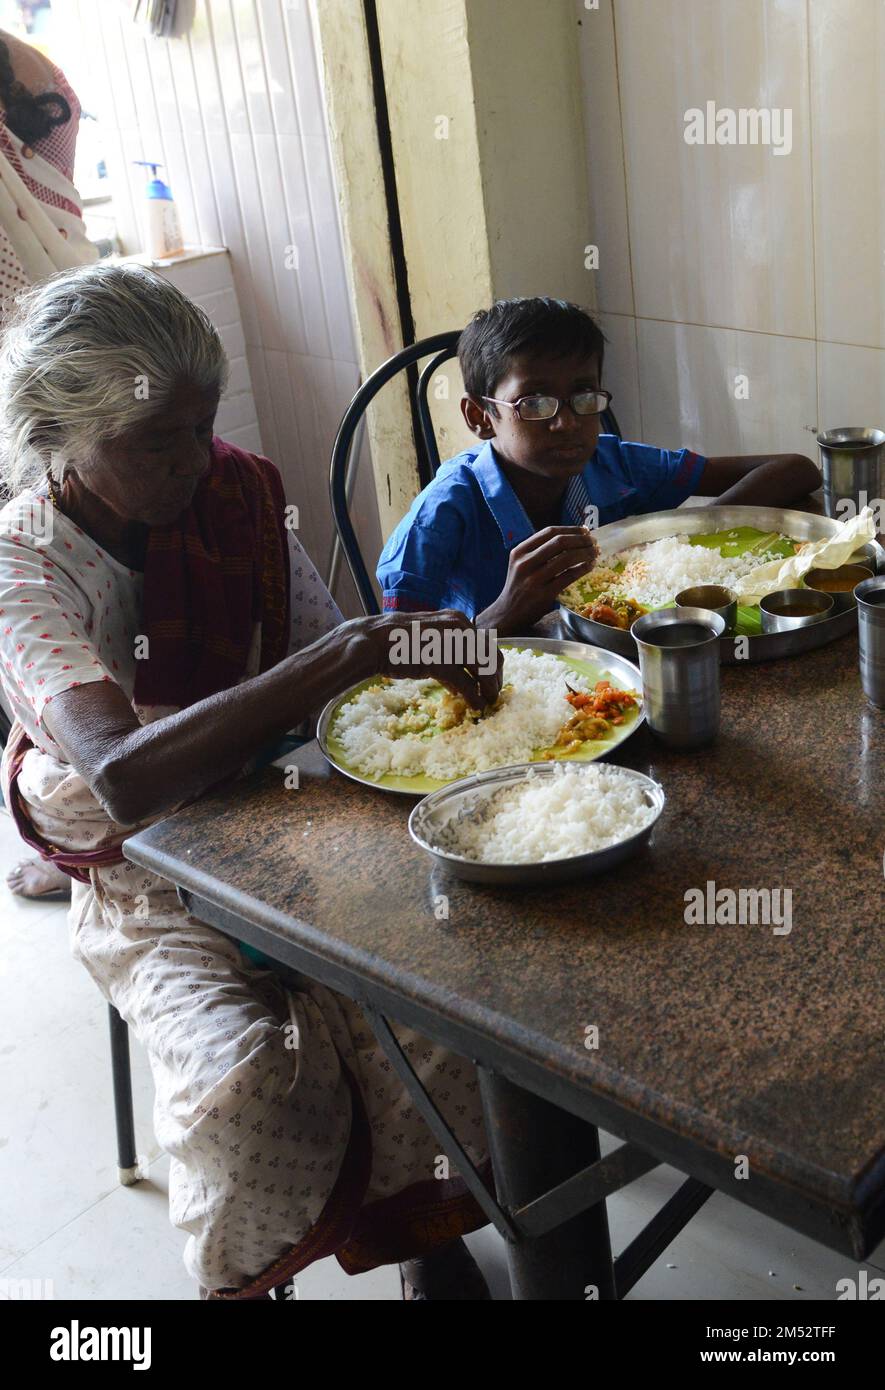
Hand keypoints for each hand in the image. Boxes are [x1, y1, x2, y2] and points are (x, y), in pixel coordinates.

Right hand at [355, 610, 502, 709]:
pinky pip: (466, 683)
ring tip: (488, 702)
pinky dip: (475, 697)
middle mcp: (460, 628)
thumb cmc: (399, 640)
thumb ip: (451, 651)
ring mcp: (451, 644)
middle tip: (494, 694)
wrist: (375, 641)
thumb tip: (463, 677)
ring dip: (489, 689)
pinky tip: (477, 706)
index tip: (491, 681)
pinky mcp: (441, 662)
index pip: (486, 644)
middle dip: (495, 678)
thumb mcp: (432, 638)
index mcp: (459, 620)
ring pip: (483, 670)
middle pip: (490, 656)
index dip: (492, 665)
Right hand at [477, 526, 599, 634]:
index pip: (549, 531)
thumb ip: (539, 552)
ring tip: (595, 553)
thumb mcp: (521, 564)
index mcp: (520, 551)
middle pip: (559, 542)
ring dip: (585, 553)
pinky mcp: (544, 594)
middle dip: (581, 539)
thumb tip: (571, 539)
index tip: (585, 531)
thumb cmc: (520, 587)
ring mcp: (534, 579)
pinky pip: (569, 576)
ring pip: (566, 558)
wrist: (508, 613)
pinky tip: (590, 566)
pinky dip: (583, 569)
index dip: (570, 529)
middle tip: (593, 542)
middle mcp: (525, 562)